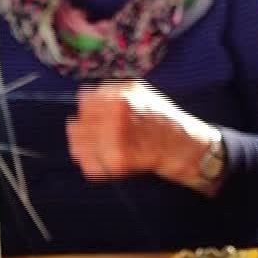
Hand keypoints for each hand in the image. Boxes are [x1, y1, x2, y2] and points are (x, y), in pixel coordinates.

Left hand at [68, 82, 216, 188]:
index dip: (87, 109)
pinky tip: (100, 162)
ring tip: (91, 150)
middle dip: (82, 131)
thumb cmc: (160, 117)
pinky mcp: (118, 162)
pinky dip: (92, 166)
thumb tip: (84, 97)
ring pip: (78, 147)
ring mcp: (115, 141)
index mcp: (118, 99)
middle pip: (76, 126)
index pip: (83, 102)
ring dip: (82, 149)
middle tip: (90, 136)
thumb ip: (110, 90)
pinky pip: (90, 167)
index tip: (92, 116)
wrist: (180, 144)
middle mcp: (114, 118)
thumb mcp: (138, 91)